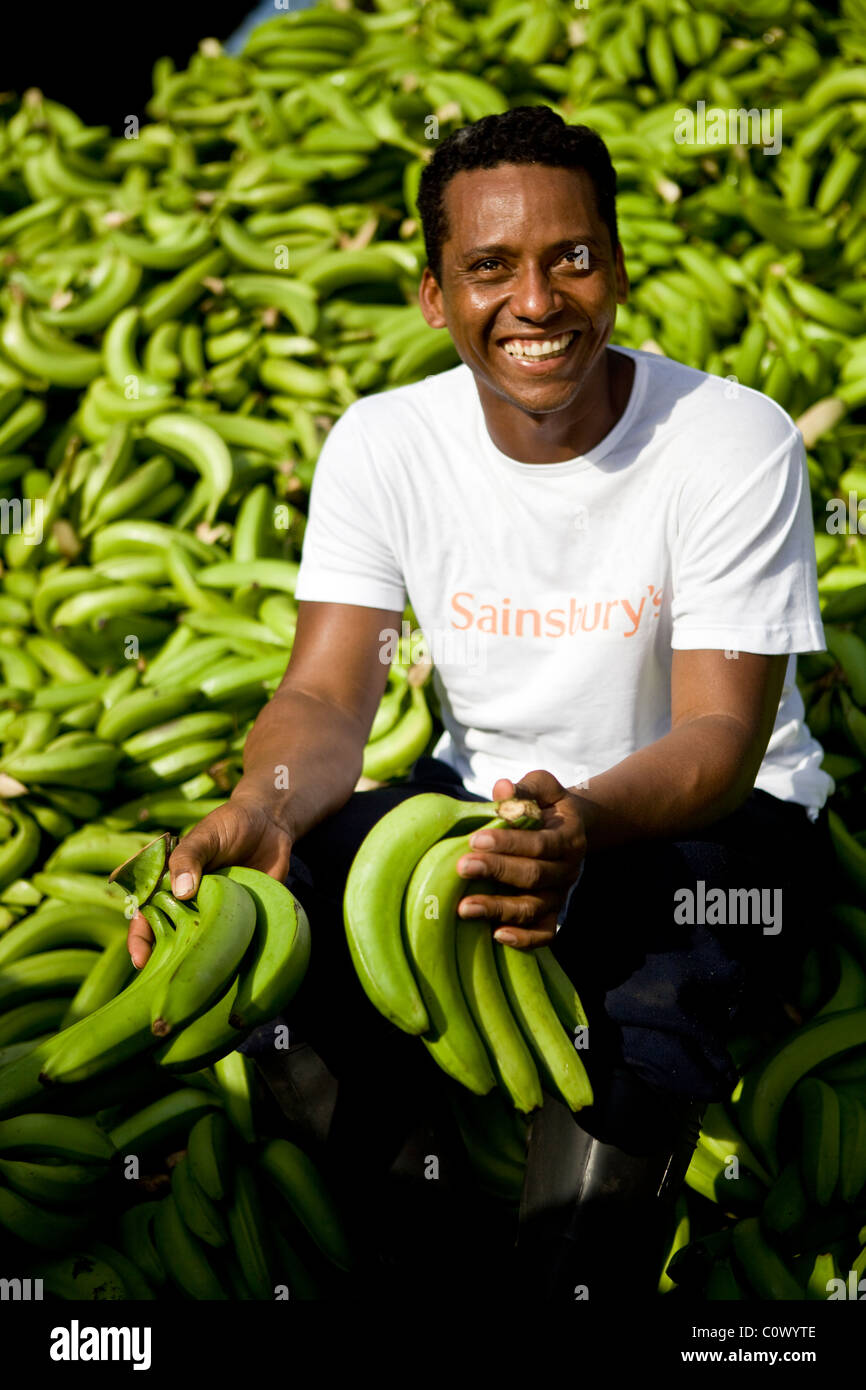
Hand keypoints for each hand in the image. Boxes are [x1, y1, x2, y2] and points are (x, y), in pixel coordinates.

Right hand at [127, 794, 293, 968]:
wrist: (272, 822)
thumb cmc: (230, 824)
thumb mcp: (206, 835)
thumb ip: (189, 857)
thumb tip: (181, 891)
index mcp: (172, 886)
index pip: (147, 917)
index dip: (140, 940)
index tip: (140, 960)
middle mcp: (191, 905)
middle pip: (171, 938)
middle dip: (167, 961)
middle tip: (170, 981)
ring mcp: (217, 915)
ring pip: (202, 946)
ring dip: (200, 962)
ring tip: (200, 982)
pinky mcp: (245, 919)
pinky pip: (237, 942)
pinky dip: (234, 957)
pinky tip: (234, 972)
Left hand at [455, 770, 586, 949]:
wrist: (572, 828)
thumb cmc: (548, 805)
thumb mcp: (543, 787)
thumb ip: (525, 789)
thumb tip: (502, 788)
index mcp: (568, 837)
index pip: (539, 843)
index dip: (509, 843)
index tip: (475, 839)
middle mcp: (568, 869)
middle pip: (533, 876)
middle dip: (496, 871)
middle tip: (462, 867)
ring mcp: (560, 894)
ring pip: (533, 907)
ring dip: (499, 908)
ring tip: (464, 907)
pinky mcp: (552, 912)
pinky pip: (543, 932)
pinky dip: (524, 938)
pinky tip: (497, 935)